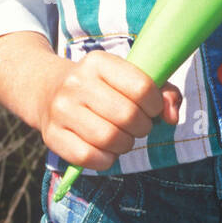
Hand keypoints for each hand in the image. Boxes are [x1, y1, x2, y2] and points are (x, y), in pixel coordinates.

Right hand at [36, 51, 181, 170]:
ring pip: (108, 138)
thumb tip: (172, 117)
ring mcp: (61, 109)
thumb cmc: (102, 87)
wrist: (48, 90)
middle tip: (138, 127)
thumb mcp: (130, 77)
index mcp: (98, 62)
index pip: (142, 87)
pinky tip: (107, 151)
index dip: (155, 104)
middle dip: (142, 127)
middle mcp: (76, 83)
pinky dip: (106, 160)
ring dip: (125, 145)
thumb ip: (162, 92)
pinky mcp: (52, 135)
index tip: (151, 109)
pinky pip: (87, 157)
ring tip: (124, 138)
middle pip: (127, 115)